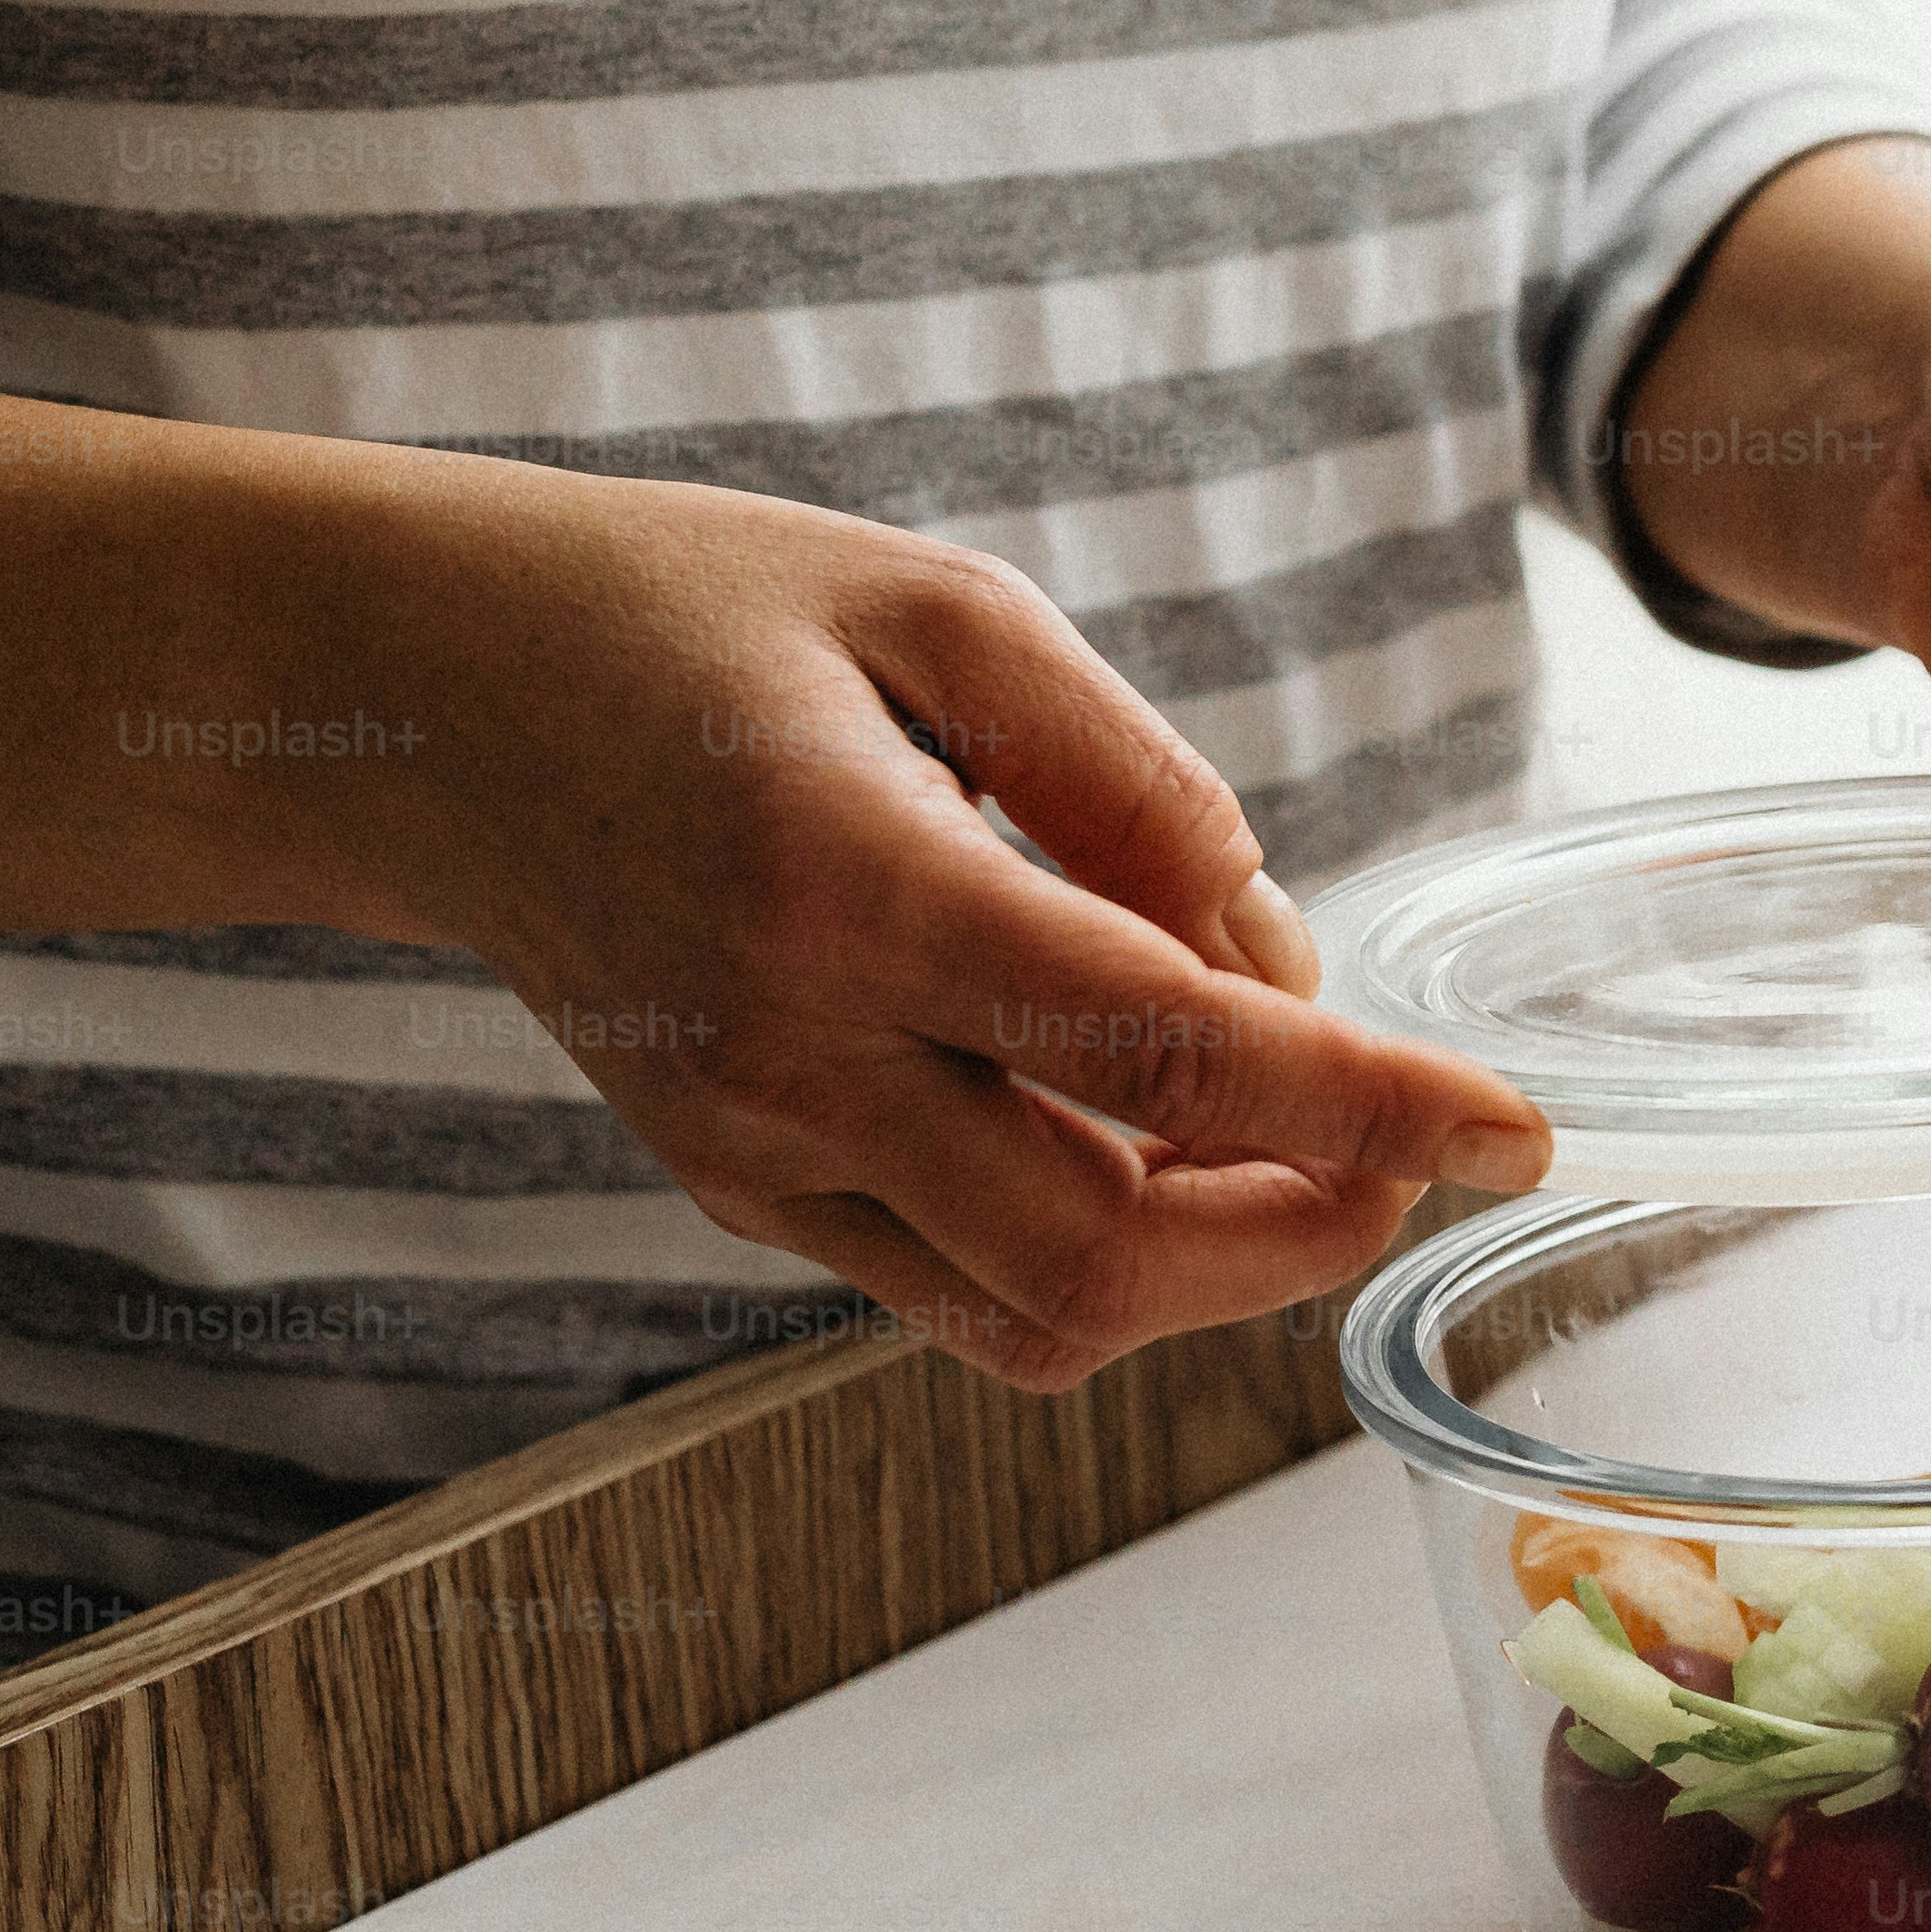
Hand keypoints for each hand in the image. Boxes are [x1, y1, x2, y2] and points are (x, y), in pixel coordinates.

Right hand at [48, 434, 1560, 1390]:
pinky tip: (1149, 1132)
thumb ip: (1141, 790)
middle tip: (1419, 1141)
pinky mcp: (731, 1187)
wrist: (414, 695)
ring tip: (1301, 1140)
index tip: (1516, 1130)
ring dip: (1216, 1267)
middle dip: (1310, 1228)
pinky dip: (1103, 1249)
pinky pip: (961, 1289)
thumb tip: (1286, 966)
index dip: (1368, 1108)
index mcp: (850, 881)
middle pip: (1110, 1253)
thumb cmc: (690, 617)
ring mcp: (744, 1146)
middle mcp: (786, 1051)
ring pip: (1041, 1316)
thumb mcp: (948, 616)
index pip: (1164, 1051)